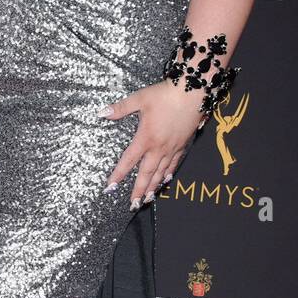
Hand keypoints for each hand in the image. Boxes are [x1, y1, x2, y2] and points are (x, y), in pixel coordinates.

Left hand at [100, 79, 208, 207]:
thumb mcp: (140, 99)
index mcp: (146, 138)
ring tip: (147, 199)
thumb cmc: (166, 94)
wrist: (194, 92)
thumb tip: (103, 113)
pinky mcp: (183, 144)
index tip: (110, 187)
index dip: (119, 175)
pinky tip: (166, 180)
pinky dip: (169, 174)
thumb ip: (121, 108)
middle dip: (139, 191)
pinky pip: (175, 164)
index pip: (128, 161)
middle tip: (133, 205)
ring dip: (153, 187)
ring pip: (161, 172)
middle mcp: (159, 147)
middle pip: (147, 174)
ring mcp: (173, 148)